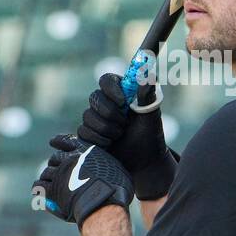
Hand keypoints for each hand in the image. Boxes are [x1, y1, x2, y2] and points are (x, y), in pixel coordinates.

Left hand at [32, 134, 133, 226]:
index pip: (66, 140)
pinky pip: (39, 186)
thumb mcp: (117, 169)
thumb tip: (109, 168)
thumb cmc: (117, 189)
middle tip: (58, 173)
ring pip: (47, 172)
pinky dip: (38, 189)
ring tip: (50, 184)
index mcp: (85, 150)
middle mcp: (70, 158)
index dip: (59, 142)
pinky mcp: (52, 189)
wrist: (105, 203)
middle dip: (55, 164)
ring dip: (47, 178)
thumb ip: (107, 165)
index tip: (54, 143)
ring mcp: (60, 173)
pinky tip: (39, 193)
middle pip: (55, 158)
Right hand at [78, 72, 177, 199]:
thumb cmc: (149, 134)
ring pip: (87, 116)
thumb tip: (149, 75)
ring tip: (120, 135)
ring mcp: (94, 118)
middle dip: (110, 113)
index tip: (123, 101)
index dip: (111, 89)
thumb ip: (148, 95)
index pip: (106, 80)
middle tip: (125, 124)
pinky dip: (98, 139)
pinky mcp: (88, 134)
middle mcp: (105, 102)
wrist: (144, 160)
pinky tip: (110, 143)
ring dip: (106, 128)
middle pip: (94, 98)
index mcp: (120, 92)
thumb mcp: (151, 114)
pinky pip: (83, 131)